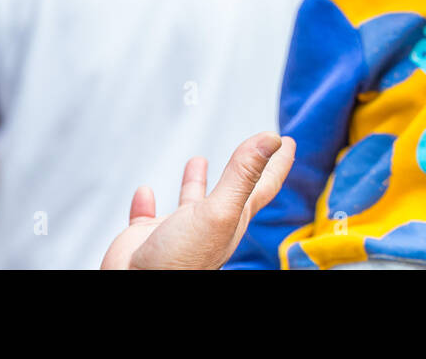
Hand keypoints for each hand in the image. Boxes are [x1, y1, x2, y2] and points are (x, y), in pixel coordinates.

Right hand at [101, 132, 294, 269]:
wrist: (138, 287)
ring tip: (198, 161)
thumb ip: (243, 174)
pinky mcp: (147, 239)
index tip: (287, 141)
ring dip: (195, 182)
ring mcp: (179, 232)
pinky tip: (146, 192)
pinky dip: (147, 203)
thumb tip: (272, 138)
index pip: (264, 185)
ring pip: (191, 201)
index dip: (278, 163)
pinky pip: (148, 217)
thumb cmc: (183, 260)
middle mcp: (209, 225)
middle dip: (241, 168)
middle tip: (251, 148)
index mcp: (233, 219)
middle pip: (231, 190)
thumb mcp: (220, 210)